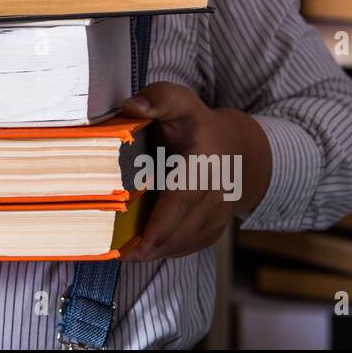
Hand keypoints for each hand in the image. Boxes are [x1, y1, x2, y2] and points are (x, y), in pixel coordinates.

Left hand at [116, 82, 267, 262]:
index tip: (141, 243)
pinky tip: (142, 249)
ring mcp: (219, 215)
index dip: (162, 223)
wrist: (234, 149)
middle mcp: (217, 192)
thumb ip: (159, 98)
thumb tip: (132, 106)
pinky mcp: (214, 229)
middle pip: (181, 227)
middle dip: (150, 245)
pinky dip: (164, 250)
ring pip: (184, 242)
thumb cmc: (195, 124)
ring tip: (123, 252)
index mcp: (205, 161)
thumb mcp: (179, 102)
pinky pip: (188, 246)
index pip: (183, 197)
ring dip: (154, 251)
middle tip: (117, 254)